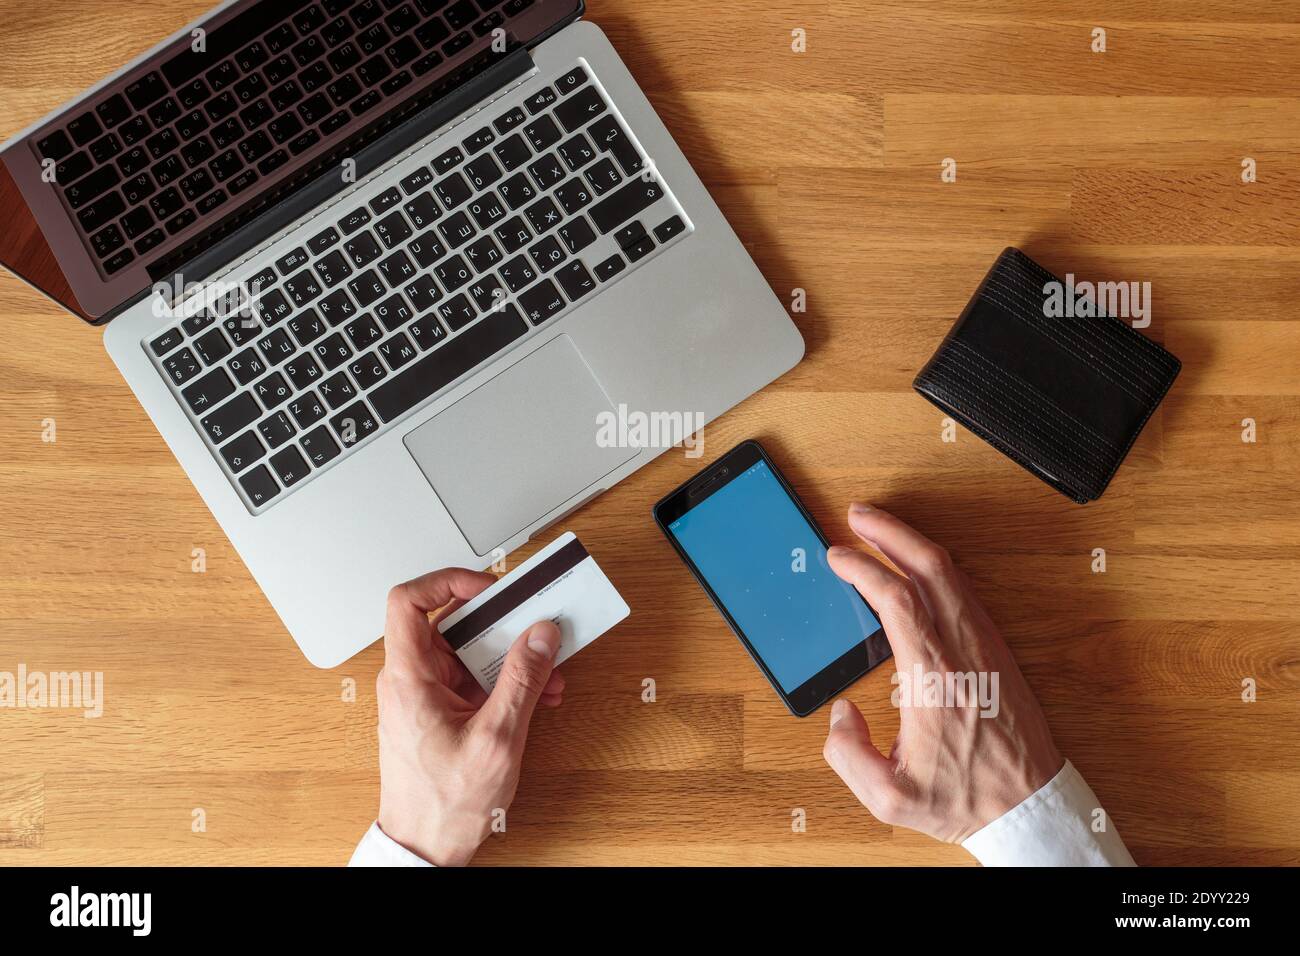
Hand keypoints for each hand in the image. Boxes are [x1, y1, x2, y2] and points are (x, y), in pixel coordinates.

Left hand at [375, 568, 564, 865]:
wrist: (425, 848)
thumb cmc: (443, 806)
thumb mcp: (497, 737)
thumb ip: (521, 680)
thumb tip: (538, 636)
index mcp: (409, 678)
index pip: (407, 601)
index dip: (446, 581)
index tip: (488, 587)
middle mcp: (410, 681)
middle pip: (450, 625)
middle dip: (500, 626)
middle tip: (533, 625)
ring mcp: (423, 697)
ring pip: (466, 653)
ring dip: (509, 658)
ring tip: (545, 672)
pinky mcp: (438, 712)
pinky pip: (470, 679)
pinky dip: (502, 681)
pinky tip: (535, 696)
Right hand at [823, 503, 1062, 843]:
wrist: (1028, 806)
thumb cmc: (964, 799)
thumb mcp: (890, 798)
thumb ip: (848, 755)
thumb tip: (840, 713)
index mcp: (934, 679)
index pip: (896, 600)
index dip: (862, 568)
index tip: (838, 555)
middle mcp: (963, 652)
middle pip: (928, 568)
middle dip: (889, 532)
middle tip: (858, 515)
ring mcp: (985, 647)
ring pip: (951, 574)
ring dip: (913, 544)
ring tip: (881, 531)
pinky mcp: (998, 651)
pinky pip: (965, 593)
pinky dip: (937, 567)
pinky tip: (918, 566)